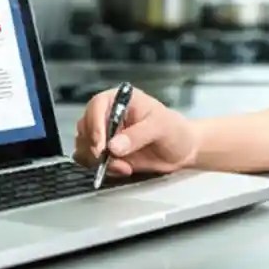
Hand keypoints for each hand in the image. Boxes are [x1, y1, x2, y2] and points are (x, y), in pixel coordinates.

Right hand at [72, 86, 199, 177]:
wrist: (182, 151)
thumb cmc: (174, 130)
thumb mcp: (160, 127)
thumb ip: (137, 135)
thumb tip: (115, 146)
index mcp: (121, 100)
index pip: (97, 105)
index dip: (95, 124)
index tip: (101, 144)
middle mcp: (109, 115)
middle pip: (86, 127)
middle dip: (96, 147)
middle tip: (110, 159)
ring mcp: (106, 135)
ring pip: (85, 146)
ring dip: (100, 160)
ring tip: (123, 166)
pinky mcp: (107, 153)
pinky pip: (92, 161)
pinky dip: (104, 168)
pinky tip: (123, 169)